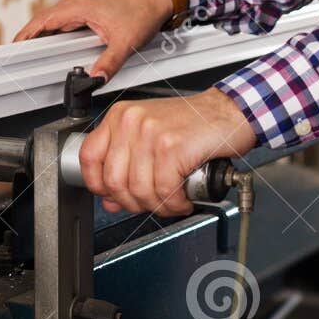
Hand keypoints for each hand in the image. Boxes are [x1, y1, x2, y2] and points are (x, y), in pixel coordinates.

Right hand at [12, 0, 175, 79]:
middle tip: (17, 59)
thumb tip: (95, 79)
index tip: (13, 49)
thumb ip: (109, 63)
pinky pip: (61, 23)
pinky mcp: (83, 10)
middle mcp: (74, 3)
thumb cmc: (141, 13)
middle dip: (29, 39)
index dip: (25, 35)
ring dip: (41, 37)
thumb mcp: (125, 42)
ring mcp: (78, 5)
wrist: (155, 0)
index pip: (41, 21)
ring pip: (51, 22)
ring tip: (29, 56)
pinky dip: (53, 34)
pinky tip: (51, 48)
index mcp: (77, 6)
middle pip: (42, 22)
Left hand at [78, 89, 256, 216]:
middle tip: (150, 203)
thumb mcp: (150, 135)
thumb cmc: (193, 124)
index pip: (88, 157)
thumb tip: (110, 199)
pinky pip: (164, 191)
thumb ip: (127, 165)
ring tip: (171, 201)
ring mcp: (150, 133)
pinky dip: (175, 204)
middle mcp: (131, 121)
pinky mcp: (172, 147)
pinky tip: (183, 199)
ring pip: (139, 190)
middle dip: (132, 202)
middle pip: (113, 181)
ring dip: (158, 206)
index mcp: (120, 116)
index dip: (98, 185)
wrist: (229, 112)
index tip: (112, 196)